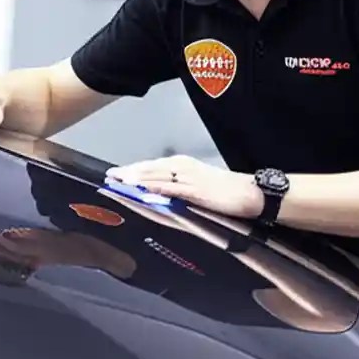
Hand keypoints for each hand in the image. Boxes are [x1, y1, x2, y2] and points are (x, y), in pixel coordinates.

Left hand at [107, 155, 263, 218]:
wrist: (249, 193)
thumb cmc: (223, 191)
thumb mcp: (194, 185)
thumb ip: (175, 186)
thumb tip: (154, 191)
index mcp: (181, 165)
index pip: (150, 166)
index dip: (131, 170)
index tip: (113, 174)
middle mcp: (182, 167)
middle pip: (149, 169)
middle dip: (128, 173)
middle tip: (109, 177)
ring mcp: (189, 178)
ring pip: (157, 176)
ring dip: (137, 178)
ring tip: (120, 182)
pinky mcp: (196, 190)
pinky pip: (173, 188)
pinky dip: (157, 188)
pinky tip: (144, 189)